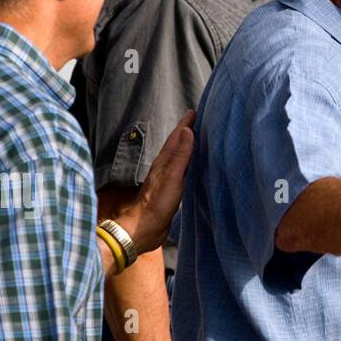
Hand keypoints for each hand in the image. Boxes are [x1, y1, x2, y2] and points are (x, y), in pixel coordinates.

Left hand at [113, 110, 194, 254]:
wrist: (144, 228)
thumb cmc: (157, 204)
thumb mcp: (171, 177)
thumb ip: (180, 155)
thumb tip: (187, 131)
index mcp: (164, 162)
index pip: (176, 138)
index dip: (185, 125)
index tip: (194, 112)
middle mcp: (164, 168)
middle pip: (176, 145)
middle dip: (186, 132)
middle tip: (197, 121)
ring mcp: (167, 180)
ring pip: (178, 158)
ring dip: (186, 148)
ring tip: (196, 140)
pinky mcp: (170, 192)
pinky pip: (181, 172)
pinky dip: (187, 164)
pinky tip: (191, 167)